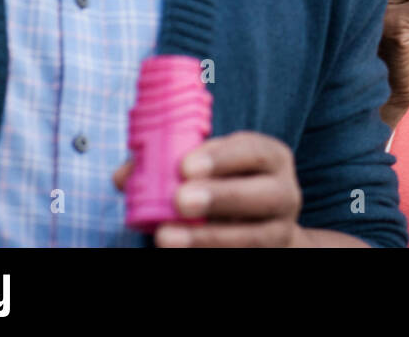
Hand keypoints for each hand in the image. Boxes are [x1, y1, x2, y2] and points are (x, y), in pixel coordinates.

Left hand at [113, 131, 308, 246]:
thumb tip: (124, 176)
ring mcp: (278, 231)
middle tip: (180, 200)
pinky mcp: (267, 254)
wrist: (258, 227)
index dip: (222, 157)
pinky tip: (180, 252)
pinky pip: (243, 256)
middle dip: (222, 196)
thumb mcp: (206, 168)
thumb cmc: (223, 186)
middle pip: (265, 195)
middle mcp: (284, 194)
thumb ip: (169, 165)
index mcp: (271, 159)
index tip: (184, 166)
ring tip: (165, 237)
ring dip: (208, 237)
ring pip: (253, 237)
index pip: (254, 152)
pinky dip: (210, 254)